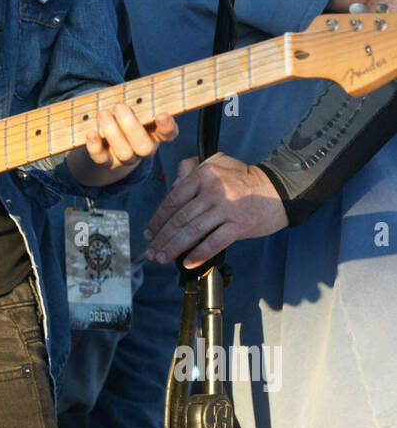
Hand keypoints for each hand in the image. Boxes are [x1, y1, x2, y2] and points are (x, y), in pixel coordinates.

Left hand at [72, 102, 176, 186]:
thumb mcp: (133, 102)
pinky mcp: (108, 162)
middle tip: (119, 106)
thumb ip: (136, 98)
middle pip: (145, 147)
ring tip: (103, 114)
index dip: (168, 127)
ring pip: (125, 153)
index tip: (162, 115)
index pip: (169, 133)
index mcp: (156, 132)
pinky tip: (91, 133)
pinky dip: (95, 147)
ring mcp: (127, 157)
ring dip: (113, 133)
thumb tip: (132, 88)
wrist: (108, 128)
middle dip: (131, 127)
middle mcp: (144, 148)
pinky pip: (102, 160)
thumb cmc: (125, 109)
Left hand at [144, 152, 288, 268]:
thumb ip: (191, 171)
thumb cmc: (244, 179)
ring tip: (162, 258)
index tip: (149, 233)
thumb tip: (172, 187)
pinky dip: (200, 254)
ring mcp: (227, 207)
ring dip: (174, 247)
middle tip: (151, 252)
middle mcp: (213, 189)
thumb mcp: (217, 164)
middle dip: (162, 237)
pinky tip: (188, 262)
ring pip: (193, 230)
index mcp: (204, 174)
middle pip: (180, 217)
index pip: (173, 199)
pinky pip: (215, 242)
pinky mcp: (240, 224)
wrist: (279, 189)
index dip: (158, 219)